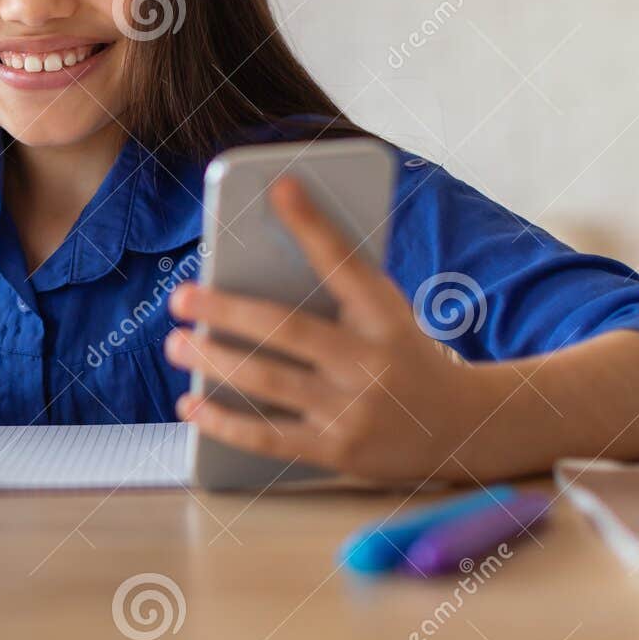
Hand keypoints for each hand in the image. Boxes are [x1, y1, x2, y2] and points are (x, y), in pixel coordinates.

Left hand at [165, 176, 495, 483]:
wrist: (462, 427)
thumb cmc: (401, 354)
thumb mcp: (384, 313)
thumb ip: (337, 286)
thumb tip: (261, 253)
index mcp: (385, 314)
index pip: (345, 262)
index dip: (312, 224)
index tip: (279, 187)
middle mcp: (370, 360)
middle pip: (287, 329)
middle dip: (226, 309)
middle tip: (180, 296)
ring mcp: (354, 409)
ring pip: (269, 381)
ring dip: (213, 360)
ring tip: (176, 344)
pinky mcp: (338, 452)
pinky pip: (268, 437)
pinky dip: (223, 421)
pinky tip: (191, 404)